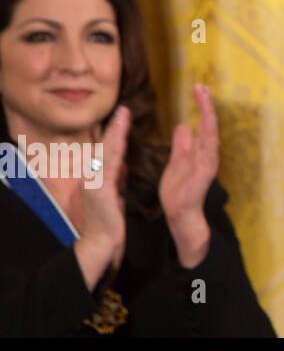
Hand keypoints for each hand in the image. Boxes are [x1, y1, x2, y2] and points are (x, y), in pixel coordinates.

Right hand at [74, 106, 128, 290]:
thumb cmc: (108, 222)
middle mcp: (92, 177)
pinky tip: (120, 140)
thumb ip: (115, 179)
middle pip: (104, 147)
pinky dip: (114, 152)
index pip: (107, 151)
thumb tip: (121, 166)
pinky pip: (108, 167)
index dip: (114, 133)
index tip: (123, 116)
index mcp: (97, 177)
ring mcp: (93, 183)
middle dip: (114, 127)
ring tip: (123, 116)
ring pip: (105, 153)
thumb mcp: (113, 195)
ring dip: (114, 133)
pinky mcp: (99, 191)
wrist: (100, 242)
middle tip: (123, 108)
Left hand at [160, 83, 218, 267]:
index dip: (202, 106)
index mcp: (200, 149)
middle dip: (206, 104)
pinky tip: (206, 121)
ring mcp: (208, 161)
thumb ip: (181, 144)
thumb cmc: (178, 190)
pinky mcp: (205, 171)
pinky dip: (209, 134)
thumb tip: (182, 125)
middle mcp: (207, 153)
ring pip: (210, 132)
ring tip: (205, 97)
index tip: (198, 89)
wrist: (178, 213)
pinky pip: (208, 148)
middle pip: (209, 123)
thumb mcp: (177, 161)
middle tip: (202, 86)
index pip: (203, 122)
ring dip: (208, 114)